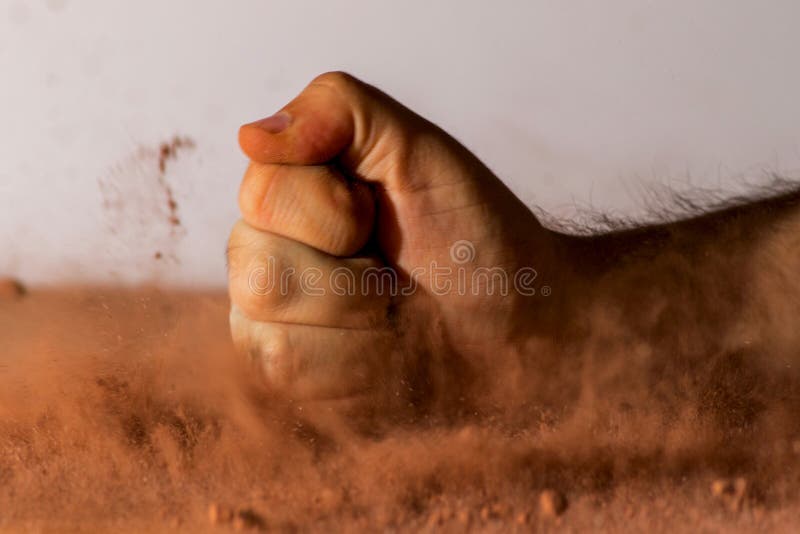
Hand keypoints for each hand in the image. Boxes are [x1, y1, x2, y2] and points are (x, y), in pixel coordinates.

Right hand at [227, 72, 559, 414]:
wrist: (516, 322)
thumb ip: (339, 111)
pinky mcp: (289, 376)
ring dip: (358, 319)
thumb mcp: (419, 150)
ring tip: (392, 311)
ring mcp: (269, 321)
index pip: (263, 194)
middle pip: (256, 270)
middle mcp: (264, 252)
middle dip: (354, 275)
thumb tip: (253, 136)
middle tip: (396, 271)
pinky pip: (293, 373)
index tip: (385, 215)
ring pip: (272, 331)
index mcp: (288, 191)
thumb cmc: (471, 234)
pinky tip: (384, 352)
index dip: (339, 212)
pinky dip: (358, 364)